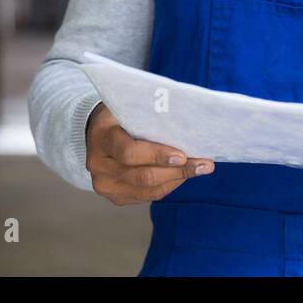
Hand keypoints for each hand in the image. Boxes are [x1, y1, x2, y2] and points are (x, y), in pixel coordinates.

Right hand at [85, 103, 214, 204]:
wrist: (98, 132)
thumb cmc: (121, 115)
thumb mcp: (130, 106)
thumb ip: (151, 112)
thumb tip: (188, 117)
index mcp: (102, 137)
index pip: (129, 152)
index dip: (158, 155)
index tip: (183, 155)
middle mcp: (98, 164)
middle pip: (142, 176)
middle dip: (177, 171)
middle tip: (204, 165)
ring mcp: (104, 184)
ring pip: (147, 190)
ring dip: (177, 180)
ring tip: (200, 170)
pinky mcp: (115, 196)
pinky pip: (147, 196)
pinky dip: (168, 186)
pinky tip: (182, 175)